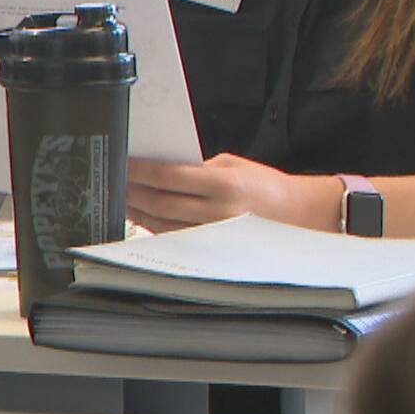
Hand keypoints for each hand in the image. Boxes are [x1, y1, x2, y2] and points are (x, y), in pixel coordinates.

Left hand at [126, 153, 339, 233]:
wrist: (300, 216)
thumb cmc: (266, 186)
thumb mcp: (233, 165)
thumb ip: (197, 169)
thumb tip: (160, 172)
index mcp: (223, 185)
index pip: (169, 176)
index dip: (140, 171)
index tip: (122, 163)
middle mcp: (217, 214)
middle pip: (161, 203)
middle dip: (133, 192)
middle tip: (114, 180)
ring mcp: (214, 236)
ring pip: (164, 224)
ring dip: (139, 211)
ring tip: (123, 198)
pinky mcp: (213, 250)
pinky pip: (176, 237)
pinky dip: (156, 226)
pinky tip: (144, 216)